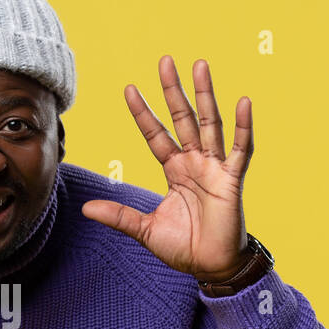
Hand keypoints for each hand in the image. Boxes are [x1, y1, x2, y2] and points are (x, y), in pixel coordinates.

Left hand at [82, 56, 253, 280]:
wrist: (211, 267)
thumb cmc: (184, 247)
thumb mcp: (145, 230)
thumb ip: (119, 216)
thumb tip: (85, 209)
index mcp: (174, 171)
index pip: (155, 135)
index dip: (143, 113)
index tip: (129, 89)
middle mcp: (194, 163)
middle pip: (182, 119)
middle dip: (173, 91)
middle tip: (165, 61)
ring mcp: (214, 168)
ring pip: (210, 123)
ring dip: (205, 95)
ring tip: (200, 65)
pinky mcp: (232, 180)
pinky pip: (239, 149)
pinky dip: (243, 127)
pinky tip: (243, 102)